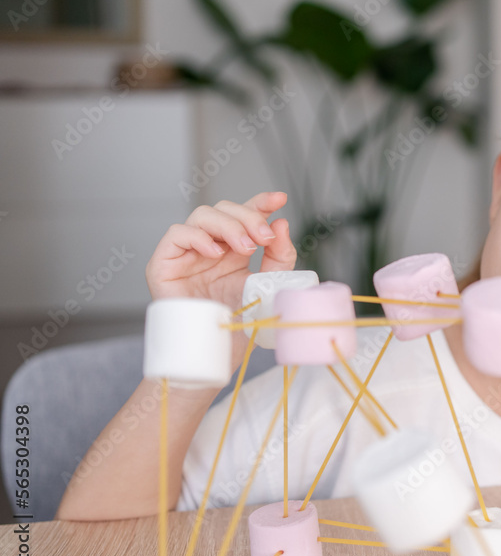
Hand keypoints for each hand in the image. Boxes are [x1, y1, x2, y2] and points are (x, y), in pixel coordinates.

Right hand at [145, 192, 296, 373]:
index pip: (245, 216)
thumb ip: (279, 258)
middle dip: (249, 217)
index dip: (260, 202)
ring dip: (228, 226)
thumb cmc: (237, 326)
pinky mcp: (164, 265)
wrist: (214, 356)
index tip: (279, 199)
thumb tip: (282, 224)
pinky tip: (216, 254)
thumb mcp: (268, 287)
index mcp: (234, 251)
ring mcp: (187, 255)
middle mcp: (211, 248)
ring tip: (246, 249)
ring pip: (202, 215)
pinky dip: (197, 237)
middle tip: (265, 238)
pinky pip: (175, 234)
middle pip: (225, 210)